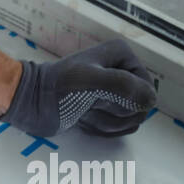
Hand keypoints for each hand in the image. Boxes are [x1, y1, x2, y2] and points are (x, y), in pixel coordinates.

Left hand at [0, 38, 156, 137]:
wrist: (32, 103)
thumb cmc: (59, 88)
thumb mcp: (90, 81)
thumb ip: (123, 86)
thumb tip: (151, 99)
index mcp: (122, 55)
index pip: (148, 88)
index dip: (129, 100)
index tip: (104, 96)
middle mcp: (121, 71)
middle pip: (141, 106)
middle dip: (115, 113)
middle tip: (91, 104)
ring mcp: (114, 91)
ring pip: (131, 120)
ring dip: (106, 122)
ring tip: (85, 110)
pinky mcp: (104, 108)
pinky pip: (118, 127)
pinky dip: (100, 128)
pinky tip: (83, 118)